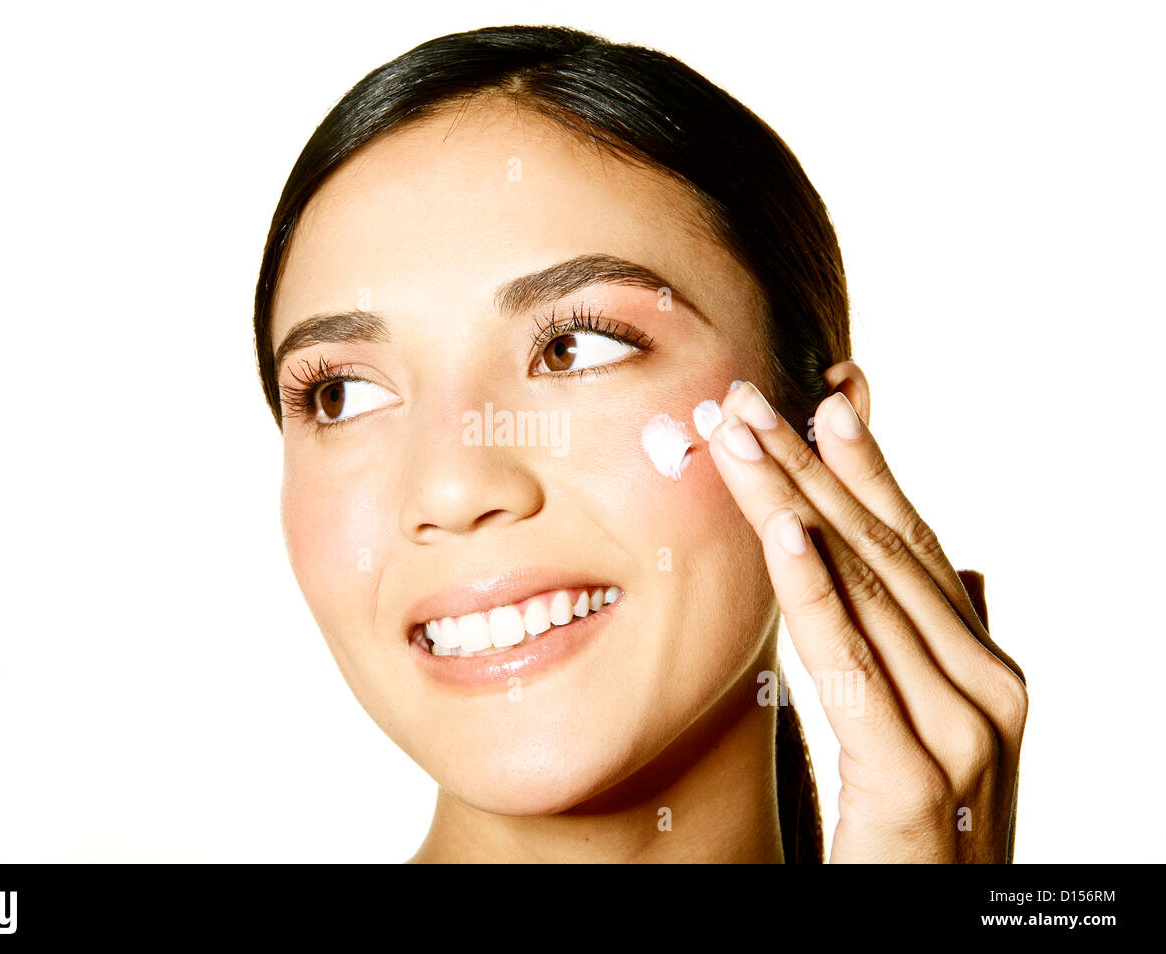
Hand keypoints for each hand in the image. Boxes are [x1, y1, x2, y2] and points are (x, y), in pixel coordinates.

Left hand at [709, 381, 1027, 862]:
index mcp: (985, 664)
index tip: (814, 396)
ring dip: (789, 499)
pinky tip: (778, 525)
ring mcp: (963, 728)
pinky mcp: (912, 776)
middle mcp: (988, 683)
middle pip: (881, 547)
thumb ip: (939, 650)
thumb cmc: (913, 835)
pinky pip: (849, 662)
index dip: (861, 465)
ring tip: (736, 435)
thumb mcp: (926, 728)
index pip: (914, 542)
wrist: (934, 933)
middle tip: (745, 398)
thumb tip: (969, 572)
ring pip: (861, 585)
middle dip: (807, 465)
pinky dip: (812, 588)